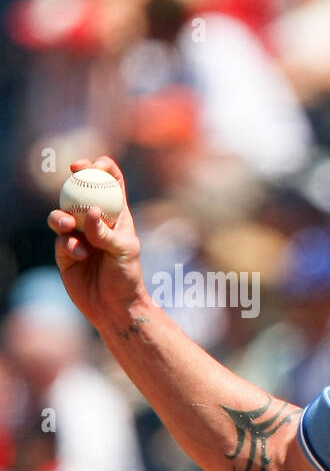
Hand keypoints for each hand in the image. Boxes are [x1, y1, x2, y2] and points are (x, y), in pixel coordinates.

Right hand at [47, 156, 148, 328]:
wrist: (115, 307)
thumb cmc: (127, 277)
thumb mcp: (124, 251)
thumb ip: (106, 232)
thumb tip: (91, 211)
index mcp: (118, 217)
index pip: (111, 185)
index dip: (103, 169)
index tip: (95, 164)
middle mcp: (97, 224)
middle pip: (81, 192)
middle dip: (76, 178)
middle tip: (74, 170)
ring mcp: (79, 237)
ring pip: (62, 215)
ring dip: (62, 216)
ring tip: (68, 227)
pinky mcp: (65, 253)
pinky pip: (60, 240)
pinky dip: (67, 244)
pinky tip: (78, 254)